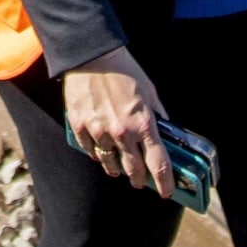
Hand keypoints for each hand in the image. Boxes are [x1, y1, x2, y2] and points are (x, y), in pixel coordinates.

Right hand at [61, 48, 174, 194]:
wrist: (90, 54)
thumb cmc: (123, 70)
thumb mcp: (149, 91)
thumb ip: (158, 115)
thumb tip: (166, 133)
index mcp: (143, 124)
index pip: (159, 164)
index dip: (165, 183)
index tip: (167, 191)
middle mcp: (121, 132)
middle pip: (134, 171)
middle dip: (140, 180)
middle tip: (142, 181)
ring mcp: (98, 131)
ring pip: (110, 164)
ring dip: (117, 169)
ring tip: (119, 169)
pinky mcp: (79, 126)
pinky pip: (90, 150)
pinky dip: (97, 153)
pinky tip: (100, 150)